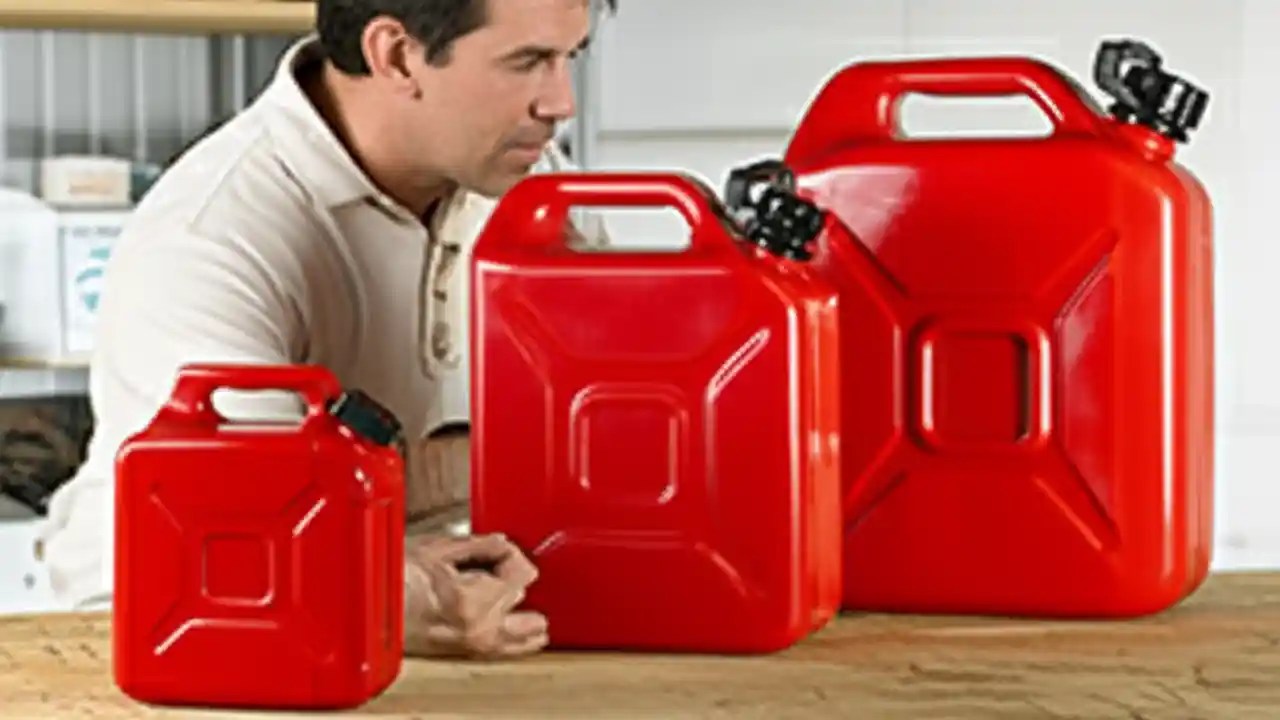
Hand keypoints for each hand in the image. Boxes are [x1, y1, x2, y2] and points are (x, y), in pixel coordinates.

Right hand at [403, 533, 547, 658]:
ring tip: (516, 600)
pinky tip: (516, 627)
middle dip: (516, 586)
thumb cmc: (390, 580)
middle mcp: (480, 629)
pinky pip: (506, 650)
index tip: (498, 552)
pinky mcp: (464, 655)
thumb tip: (504, 545)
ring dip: (524, 617)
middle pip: (528, 605)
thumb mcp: (437, 550)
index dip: (511, 557)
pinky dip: (514, 637)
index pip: (523, 573)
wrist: (365, 610)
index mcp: (475, 601)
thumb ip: (481, 546)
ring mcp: (473, 646)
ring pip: (525, 637)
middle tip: (498, 572)